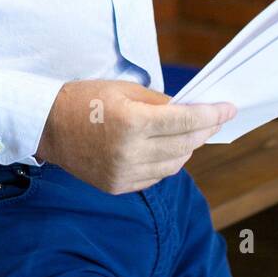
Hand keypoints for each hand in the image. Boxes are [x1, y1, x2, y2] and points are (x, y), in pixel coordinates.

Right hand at [35, 79, 237, 193]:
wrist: (47, 127)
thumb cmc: (85, 100)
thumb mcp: (124, 89)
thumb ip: (160, 102)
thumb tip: (191, 111)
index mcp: (132, 122)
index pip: (185, 120)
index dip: (212, 114)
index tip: (229, 109)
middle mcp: (130, 151)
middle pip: (184, 145)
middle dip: (203, 130)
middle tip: (213, 118)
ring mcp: (124, 173)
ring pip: (174, 165)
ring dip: (187, 148)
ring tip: (190, 133)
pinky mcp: (118, 187)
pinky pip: (156, 177)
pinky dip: (167, 163)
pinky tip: (165, 149)